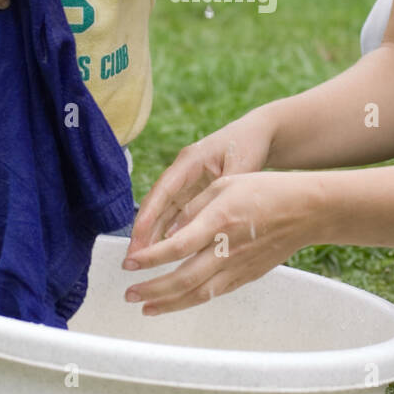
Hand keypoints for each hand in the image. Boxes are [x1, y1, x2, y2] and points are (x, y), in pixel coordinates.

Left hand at [120, 170, 324, 315]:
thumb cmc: (265, 190)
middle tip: (129, 294)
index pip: (178, 246)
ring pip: (198, 293)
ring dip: (168, 303)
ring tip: (145, 307)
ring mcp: (239, 265)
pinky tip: (176, 302)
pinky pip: (215, 293)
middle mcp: (228, 248)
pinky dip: (192, 300)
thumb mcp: (226, 184)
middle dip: (152, 289)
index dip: (151, 258)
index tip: (130, 263)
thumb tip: (168, 229)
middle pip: (184, 278)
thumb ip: (194, 207)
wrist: (307, 210)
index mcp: (220, 220)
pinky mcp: (247, 275)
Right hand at [128, 113, 274, 253]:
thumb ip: (222, 194)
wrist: (261, 133)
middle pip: (158, 203)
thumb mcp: (240, 167)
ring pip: (165, 211)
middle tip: (132, 257)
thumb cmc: (249, 145)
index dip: (148, 215)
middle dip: (144, 230)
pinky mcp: (195, 190)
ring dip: (153, 233)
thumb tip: (200, 223)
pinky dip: (170, 230)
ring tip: (141, 259)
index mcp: (190, 160)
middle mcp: (183, 171)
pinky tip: (163, 250)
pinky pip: (178, 213)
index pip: (163, 190)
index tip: (137, 237)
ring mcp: (188, 181)